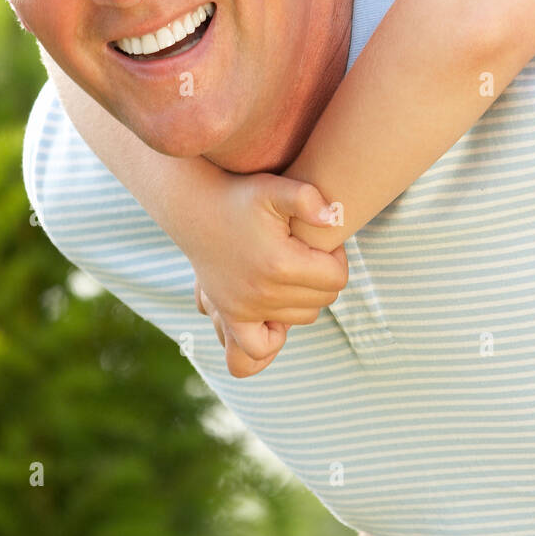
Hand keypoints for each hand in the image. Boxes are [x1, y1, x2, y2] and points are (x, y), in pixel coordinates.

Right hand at [187, 172, 347, 372]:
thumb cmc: (240, 195)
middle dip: (324, 276)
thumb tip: (335, 218)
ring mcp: (245, 309)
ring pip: (303, 318)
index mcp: (281, 264)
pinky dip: (274, 336)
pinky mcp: (231, 316)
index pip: (337, 278)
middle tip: (308, 253)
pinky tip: (276, 308)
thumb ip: (308, 197)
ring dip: (306, 298)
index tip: (322, 241)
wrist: (197, 207)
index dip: (337, 257)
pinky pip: (258, 348)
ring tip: (294, 270)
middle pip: (323, 300)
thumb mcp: (274, 187)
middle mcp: (264, 293)